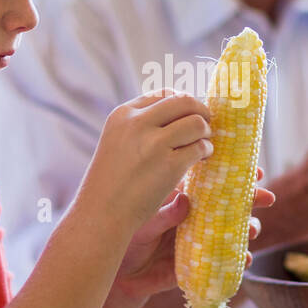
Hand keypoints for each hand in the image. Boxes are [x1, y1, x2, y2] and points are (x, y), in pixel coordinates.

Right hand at [76, 89, 212, 232]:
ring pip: (197, 123)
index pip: (163, 94)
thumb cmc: (111, 181)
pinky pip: (200, 147)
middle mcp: (137, 123)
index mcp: (123, 114)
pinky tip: (202, 159)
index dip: (182, 104)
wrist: (101, 213)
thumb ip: (140, 125)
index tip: (189, 116)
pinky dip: (206, 151)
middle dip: (200, 112)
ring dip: (205, 132)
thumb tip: (180, 112)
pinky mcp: (170, 165)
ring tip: (203, 145)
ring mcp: (154, 144)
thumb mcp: (117, 141)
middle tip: (205, 126)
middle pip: (184, 102)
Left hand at [113, 168, 275, 301]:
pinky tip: (245, 260)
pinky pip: (227, 261)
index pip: (214, 181)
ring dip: (249, 228)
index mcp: (186, 198)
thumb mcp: (142, 223)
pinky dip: (239, 261)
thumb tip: (184, 201)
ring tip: (253, 230)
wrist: (122, 272)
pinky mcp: (204, 263)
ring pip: (235, 231)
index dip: (236, 175)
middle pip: (233, 204)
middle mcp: (200, 216)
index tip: (255, 171)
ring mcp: (205, 239)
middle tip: (267, 197)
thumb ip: (162, 214)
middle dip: (253, 199)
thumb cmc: (130, 238)